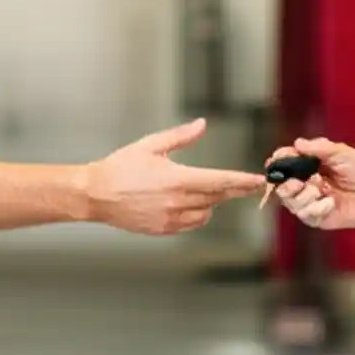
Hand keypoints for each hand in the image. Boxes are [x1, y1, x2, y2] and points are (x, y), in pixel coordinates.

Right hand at [84, 119, 266, 235]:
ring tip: (209, 191)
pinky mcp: (164, 229)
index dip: (242, 181)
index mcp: (177, 179)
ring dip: (213, 202)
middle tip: (249, 185)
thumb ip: (180, 137)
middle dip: (235, 190)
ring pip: (207, 213)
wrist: (96, 194)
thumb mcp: (150, 145)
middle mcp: (177, 202)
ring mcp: (171, 219)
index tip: (258, 180)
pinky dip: (198, 215)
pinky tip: (193, 204)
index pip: (219, 181)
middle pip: (217, 197)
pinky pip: (191, 224)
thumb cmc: (120, 167)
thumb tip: (202, 125)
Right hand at [265, 138, 354, 231]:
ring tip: (320, 191)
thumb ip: (319, 148)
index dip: (277, 161)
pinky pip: (305, 215)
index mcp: (308, 165)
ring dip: (303, 196)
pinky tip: (330, 203)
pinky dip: (316, 208)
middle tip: (298, 183)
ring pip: (290, 202)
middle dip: (286, 185)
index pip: (284, 163)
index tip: (276, 160)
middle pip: (281, 186)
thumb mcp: (341, 153)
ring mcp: (310, 201)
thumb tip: (298, 144)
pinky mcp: (317, 217)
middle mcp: (305, 183)